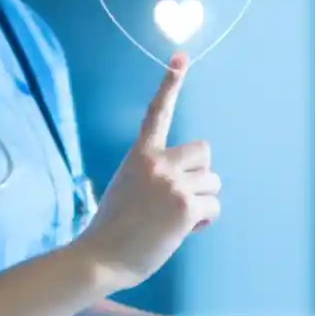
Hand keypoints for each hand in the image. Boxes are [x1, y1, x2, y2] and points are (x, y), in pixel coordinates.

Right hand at [77, 53, 220, 290]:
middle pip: (205, 151)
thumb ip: (155, 175)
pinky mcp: (185, 206)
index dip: (170, 84)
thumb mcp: (127, 187)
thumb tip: (188, 181)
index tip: (181, 58)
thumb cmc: (114, 229)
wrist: (101, 257)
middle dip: (201, 174)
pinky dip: (204, 222)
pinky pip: (214, 207)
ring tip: (174, 219)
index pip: (157, 113)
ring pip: (213, 182)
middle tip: (181, 197)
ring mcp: (172, 183)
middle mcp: (157, 163)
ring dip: (202, 202)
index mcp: (140, 155)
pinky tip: (183, 231)